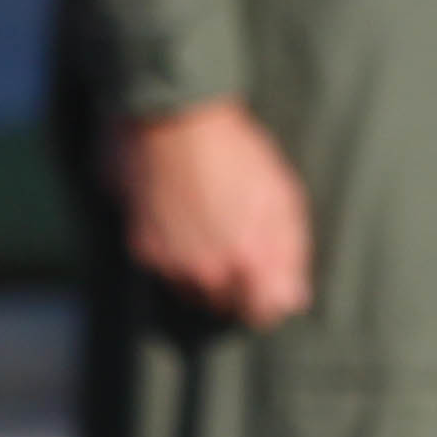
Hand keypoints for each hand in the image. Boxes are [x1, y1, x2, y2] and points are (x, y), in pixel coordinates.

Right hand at [111, 98, 313, 331]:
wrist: (176, 124)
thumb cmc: (239, 155)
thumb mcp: (282, 197)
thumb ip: (290, 254)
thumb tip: (293, 300)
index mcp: (248, 260)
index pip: (263, 312)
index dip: (272, 301)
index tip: (276, 286)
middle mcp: (206, 272)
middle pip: (227, 304)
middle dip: (240, 285)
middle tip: (246, 245)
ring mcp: (171, 264)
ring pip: (194, 290)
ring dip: (207, 272)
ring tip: (216, 227)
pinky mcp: (143, 251)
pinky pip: (167, 269)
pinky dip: (179, 255)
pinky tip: (189, 220)